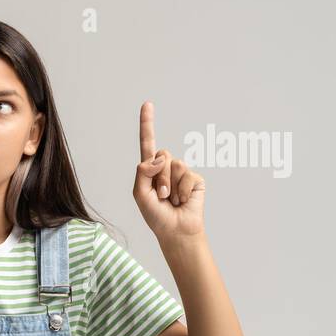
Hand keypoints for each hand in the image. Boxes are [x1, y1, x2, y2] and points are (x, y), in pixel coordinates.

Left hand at [133, 100, 205, 239]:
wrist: (176, 231)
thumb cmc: (156, 215)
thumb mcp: (140, 194)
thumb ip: (143, 173)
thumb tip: (160, 157)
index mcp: (150, 170)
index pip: (147, 143)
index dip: (147, 124)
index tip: (147, 104)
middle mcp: (166, 167)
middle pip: (161, 155)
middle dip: (159, 178)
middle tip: (161, 196)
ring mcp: (182, 172)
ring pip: (174, 165)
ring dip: (170, 186)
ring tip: (171, 200)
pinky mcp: (195, 179)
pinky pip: (187, 175)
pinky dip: (182, 191)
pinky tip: (183, 201)